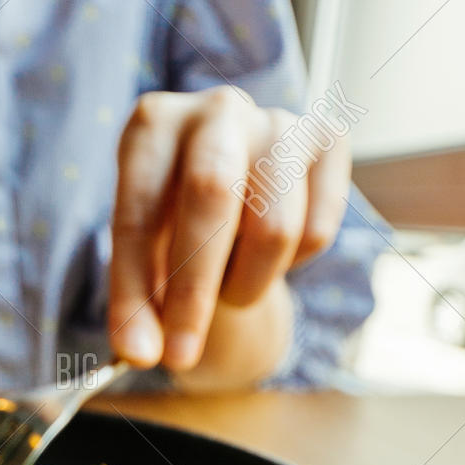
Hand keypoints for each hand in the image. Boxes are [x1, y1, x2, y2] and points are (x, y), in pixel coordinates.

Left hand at [108, 86, 350, 372]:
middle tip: (180, 356)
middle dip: (193, 288)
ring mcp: (278, 120)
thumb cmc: (178, 225)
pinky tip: (270, 250)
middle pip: (211, 193)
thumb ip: (139, 300)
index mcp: (153, 125)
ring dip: (247, 283)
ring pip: (275, 226)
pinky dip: (293, 264)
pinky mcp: (328, 140)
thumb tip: (139, 352)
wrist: (239, 192)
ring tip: (230, 287)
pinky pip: (317, 230)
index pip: (139, 210)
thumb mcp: (145, 256)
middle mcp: (216, 108)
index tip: (141, 351)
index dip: (135, 287)